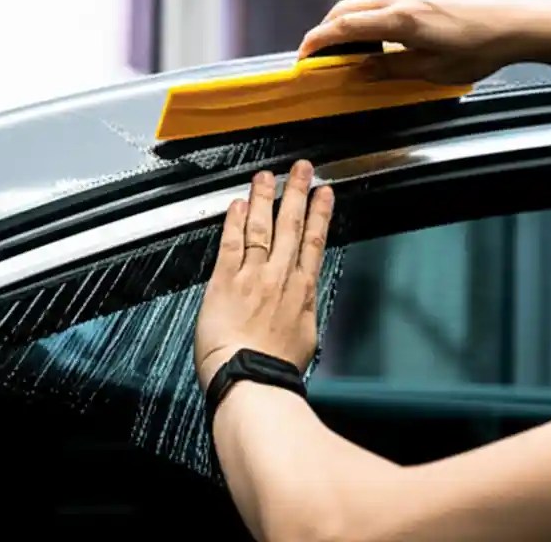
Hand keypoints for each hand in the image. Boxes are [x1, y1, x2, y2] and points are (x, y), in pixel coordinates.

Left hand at [193, 160, 334, 390]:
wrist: (252, 381)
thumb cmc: (275, 371)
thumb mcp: (304, 340)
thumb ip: (301, 315)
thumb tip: (302, 307)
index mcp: (302, 293)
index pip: (314, 242)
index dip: (320, 213)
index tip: (324, 193)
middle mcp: (280, 278)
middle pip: (292, 225)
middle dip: (298, 192)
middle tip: (302, 169)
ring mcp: (253, 277)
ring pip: (263, 227)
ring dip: (266, 197)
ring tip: (268, 175)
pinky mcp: (226, 282)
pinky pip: (232, 243)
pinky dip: (236, 221)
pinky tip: (239, 204)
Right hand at [296, 0, 550, 84]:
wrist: (515, 24)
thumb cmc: (479, 49)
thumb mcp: (431, 71)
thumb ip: (389, 70)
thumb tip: (357, 72)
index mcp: (401, 19)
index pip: (344, 26)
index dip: (318, 41)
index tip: (304, 57)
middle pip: (347, 9)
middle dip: (325, 32)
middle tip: (317, 56)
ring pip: (363, 5)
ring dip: (346, 25)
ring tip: (344, 54)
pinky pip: (381, 4)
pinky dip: (366, 20)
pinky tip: (373, 41)